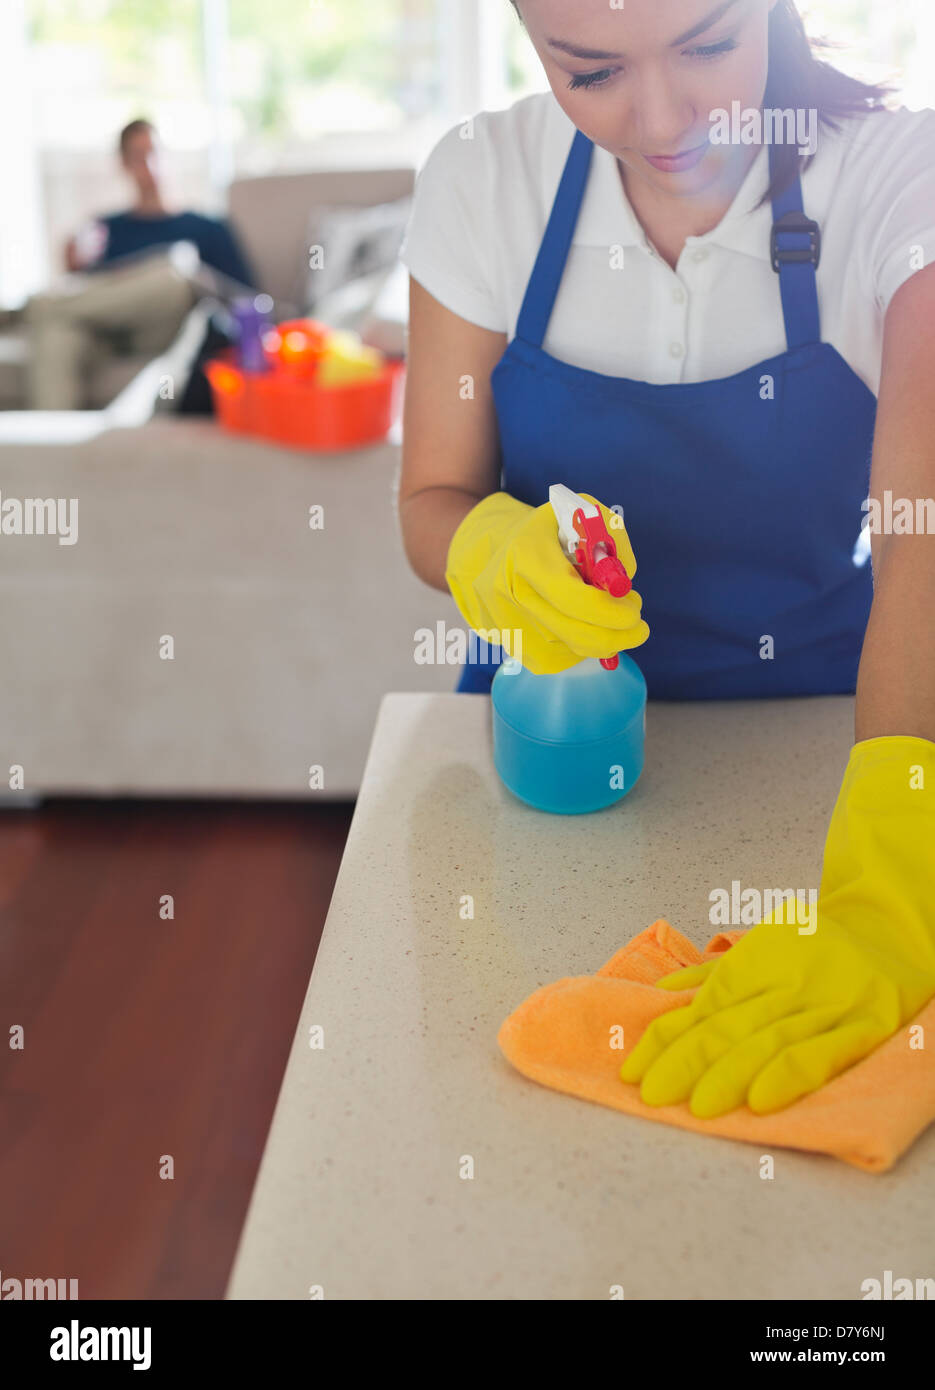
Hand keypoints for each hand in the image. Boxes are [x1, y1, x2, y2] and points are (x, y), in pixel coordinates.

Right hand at [445, 491, 648, 673]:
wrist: (493, 548)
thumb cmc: (547, 531)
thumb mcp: (582, 513)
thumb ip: (611, 540)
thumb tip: (623, 586)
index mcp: (525, 552)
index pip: (571, 596)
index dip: (609, 611)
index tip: (634, 610)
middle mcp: (508, 590)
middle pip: (569, 631)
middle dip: (614, 636)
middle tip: (638, 630)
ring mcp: (503, 619)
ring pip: (565, 650)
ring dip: (599, 642)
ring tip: (611, 620)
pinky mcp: (506, 641)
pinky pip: (552, 659)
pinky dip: (577, 649)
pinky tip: (583, 628)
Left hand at [620, 736, 934, 1115]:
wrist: (892, 929)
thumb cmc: (818, 944)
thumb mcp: (761, 946)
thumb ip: (712, 974)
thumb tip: (660, 995)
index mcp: (755, 963)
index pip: (699, 1008)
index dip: (664, 1041)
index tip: (633, 1069)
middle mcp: (785, 982)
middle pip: (727, 1027)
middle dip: (685, 1064)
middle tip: (652, 1096)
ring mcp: (825, 1004)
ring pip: (767, 1042)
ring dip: (728, 1076)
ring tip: (696, 1108)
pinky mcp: (863, 1026)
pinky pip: (821, 1054)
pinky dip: (787, 1077)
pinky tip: (759, 1101)